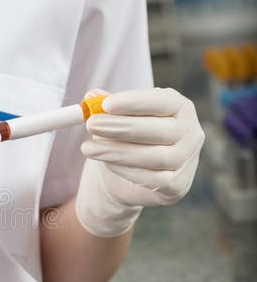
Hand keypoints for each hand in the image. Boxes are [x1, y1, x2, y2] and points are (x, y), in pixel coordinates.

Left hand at [75, 87, 204, 236]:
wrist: (132, 178)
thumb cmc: (129, 139)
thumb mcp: (119, 118)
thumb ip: (109, 107)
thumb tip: (92, 96)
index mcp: (181, 108)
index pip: (163, 102)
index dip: (135, 102)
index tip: (106, 104)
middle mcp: (191, 133)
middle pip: (162, 130)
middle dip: (122, 127)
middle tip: (91, 125)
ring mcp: (187, 161)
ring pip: (156, 157)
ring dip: (118, 152)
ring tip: (89, 148)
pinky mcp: (179, 186)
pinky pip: (154, 180)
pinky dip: (127, 171)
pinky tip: (107, 164)